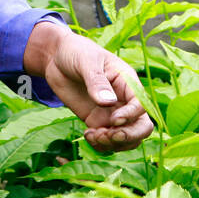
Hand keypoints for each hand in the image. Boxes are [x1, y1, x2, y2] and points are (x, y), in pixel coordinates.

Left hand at [24, 21, 153, 151]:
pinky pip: (107, 141)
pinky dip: (100, 145)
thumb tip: (109, 102)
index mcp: (128, 82)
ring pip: (126, 139)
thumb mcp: (86, 62)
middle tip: (108, 136)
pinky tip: (87, 135)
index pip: (142, 105)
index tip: (113, 119)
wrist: (57, 58)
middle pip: (141, 127)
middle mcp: (124, 100)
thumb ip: (97, 81)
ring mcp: (112, 113)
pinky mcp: (97, 121)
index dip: (131, 116)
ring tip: (92, 136)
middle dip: (128, 136)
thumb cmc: (76, 52)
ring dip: (113, 144)